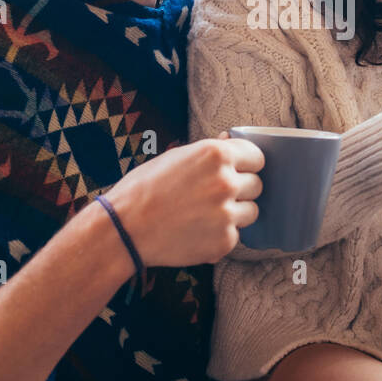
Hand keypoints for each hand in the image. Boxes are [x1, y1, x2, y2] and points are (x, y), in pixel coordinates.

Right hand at [100, 136, 264, 267]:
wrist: (124, 228)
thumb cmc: (144, 189)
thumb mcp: (175, 158)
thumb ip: (209, 150)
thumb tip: (229, 139)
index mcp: (216, 155)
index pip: (257, 156)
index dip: (246, 164)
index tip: (236, 171)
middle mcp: (226, 182)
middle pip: (256, 185)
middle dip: (240, 189)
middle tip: (213, 196)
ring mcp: (227, 214)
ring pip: (251, 211)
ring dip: (235, 213)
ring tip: (204, 215)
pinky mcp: (224, 241)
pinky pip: (236, 235)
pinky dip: (221, 235)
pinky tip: (197, 231)